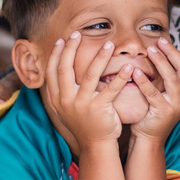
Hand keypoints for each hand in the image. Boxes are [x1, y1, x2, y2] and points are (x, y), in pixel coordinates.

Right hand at [45, 32, 131, 146]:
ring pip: (90, 75)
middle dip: (71, 49)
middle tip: (78, 34)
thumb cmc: (84, 123)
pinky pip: (111, 89)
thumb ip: (62, 90)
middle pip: (65, 69)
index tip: (62, 40)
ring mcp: (82, 105)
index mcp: (56, 99)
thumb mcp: (66, 108)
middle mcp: (66, 100)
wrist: (95, 145)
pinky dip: (120, 77)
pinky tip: (128, 67)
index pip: (52, 71)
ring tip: (109, 44)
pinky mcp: (99, 109)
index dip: (56, 54)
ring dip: (100, 57)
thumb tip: (59, 67)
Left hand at [129, 38, 179, 142]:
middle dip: (172, 52)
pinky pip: (154, 94)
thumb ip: (168, 77)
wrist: (149, 138)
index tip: (168, 44)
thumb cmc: (154, 111)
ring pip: (172, 79)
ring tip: (150, 50)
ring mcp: (176, 105)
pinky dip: (145, 82)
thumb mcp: (167, 93)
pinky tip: (136, 72)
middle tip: (159, 41)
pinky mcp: (163, 112)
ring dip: (161, 62)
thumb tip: (160, 52)